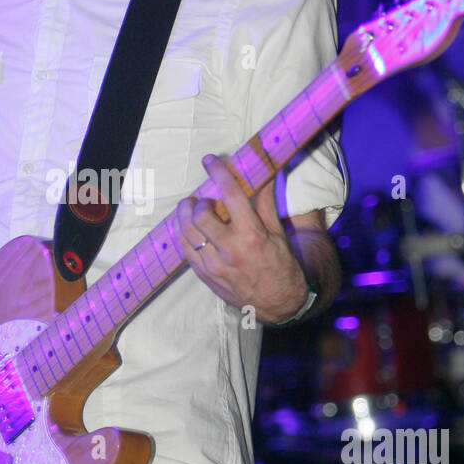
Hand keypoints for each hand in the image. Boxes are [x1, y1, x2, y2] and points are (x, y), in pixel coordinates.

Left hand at [172, 154, 311, 322]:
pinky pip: (185, 250)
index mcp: (251, 234)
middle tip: (202, 198)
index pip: (229, 194)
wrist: (278, 303)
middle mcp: (230, 249)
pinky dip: (183, 234)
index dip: (218, 171)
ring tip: (190, 209)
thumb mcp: (277, 232)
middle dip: (197, 200)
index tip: (210, 161)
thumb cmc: (280, 264)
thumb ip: (266, 202)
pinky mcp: (205, 276)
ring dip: (184, 215)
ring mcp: (214, 264)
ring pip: (186, 232)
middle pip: (200, 213)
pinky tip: (189, 228)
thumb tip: (265, 174)